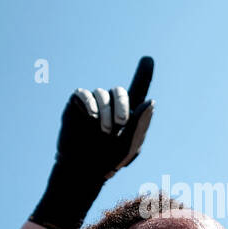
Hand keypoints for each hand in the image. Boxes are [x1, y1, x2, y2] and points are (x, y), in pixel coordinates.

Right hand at [29, 57, 155, 228]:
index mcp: (128, 112)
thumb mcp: (130, 145)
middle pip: (119, 91)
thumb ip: (141, 124)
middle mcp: (110, 105)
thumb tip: (151, 101)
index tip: (148, 59)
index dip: (144, 72)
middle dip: (122, 104)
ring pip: (102, 93)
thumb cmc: (108, 161)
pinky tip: (92, 117)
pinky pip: (83, 93)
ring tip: (104, 131)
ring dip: (106, 111)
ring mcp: (92, 104)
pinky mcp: (76, 105)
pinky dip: (90, 104)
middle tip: (122, 123)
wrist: (83, 169)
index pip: (138, 87)